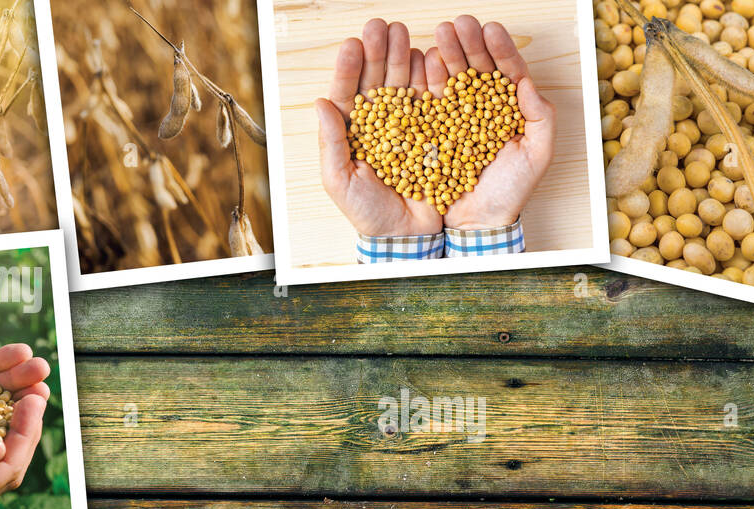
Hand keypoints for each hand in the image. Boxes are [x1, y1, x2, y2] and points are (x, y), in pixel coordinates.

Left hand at [316, 19, 443, 237]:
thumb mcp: (339, 181)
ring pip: (403, 83)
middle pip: (377, 80)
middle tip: (380, 27)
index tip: (352, 45)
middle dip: (378, 52)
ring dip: (403, 57)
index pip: (348, 93)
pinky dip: (430, 79)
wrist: (406, 237)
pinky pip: (432, 101)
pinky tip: (428, 58)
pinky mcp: (433, 132)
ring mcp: (407, 126)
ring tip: (403, 34)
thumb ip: (330, 143)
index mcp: (352, 132)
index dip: (349, 69)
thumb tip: (320, 102)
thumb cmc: (366, 213)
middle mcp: (379, 124)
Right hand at [428, 17, 554, 229]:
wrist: (478, 223)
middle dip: (470, 43)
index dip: (500, 50)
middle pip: (478, 68)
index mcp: (511, 110)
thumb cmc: (512, 192)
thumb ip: (540, 118)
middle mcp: (483, 108)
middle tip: (461, 23)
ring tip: (442, 32)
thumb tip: (527, 83)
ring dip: (448, 52)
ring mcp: (457, 116)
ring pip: (453, 77)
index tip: (491, 29)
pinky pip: (431, 99)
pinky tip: (427, 59)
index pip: (507, 72)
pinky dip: (429, 79)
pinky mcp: (434, 128)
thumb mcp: (538, 156)